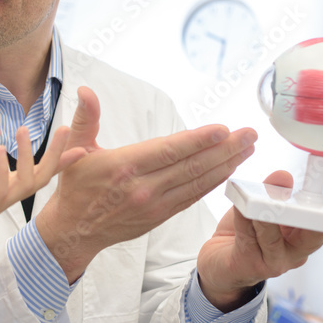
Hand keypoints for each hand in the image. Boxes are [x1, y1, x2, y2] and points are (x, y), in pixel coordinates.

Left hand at [0, 122, 76, 259]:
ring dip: (27, 158)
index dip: (56, 159)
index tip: (79, 144)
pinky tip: (0, 150)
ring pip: (23, 186)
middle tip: (66, 130)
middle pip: (39, 178)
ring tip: (25, 131)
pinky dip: (2, 171)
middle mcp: (1, 199)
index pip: (34, 172)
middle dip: (55, 156)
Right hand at [36, 87, 257, 281]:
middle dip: (225, 149)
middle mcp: (143, 188)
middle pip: (192, 166)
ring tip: (248, 149)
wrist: (75, 231)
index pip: (169, 150)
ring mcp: (154, 205)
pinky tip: (229, 170)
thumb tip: (86, 91)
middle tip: (250, 134)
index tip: (224, 128)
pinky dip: (213, 183)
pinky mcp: (160, 216)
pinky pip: (192, 197)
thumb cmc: (75, 187)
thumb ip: (85, 118)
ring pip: (197, 183)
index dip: (199, 140)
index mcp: (124, 167)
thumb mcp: (73, 149)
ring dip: (226, 165)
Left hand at [197, 170, 322, 311]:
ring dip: (265, 216)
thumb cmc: (245, 235)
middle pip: (307, 237)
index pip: (322, 226)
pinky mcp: (249, 264)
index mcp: (302, 239)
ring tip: (258, 199)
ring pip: (272, 238)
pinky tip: (239, 205)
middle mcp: (292, 254)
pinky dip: (243, 219)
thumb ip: (273, 191)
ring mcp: (272, 262)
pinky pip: (247, 239)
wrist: (221, 263)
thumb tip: (284, 176)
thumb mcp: (261, 208)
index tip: (318, 188)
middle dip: (302, 215)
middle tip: (294, 197)